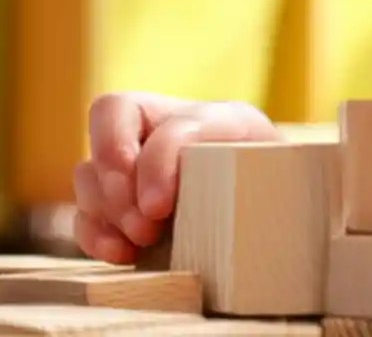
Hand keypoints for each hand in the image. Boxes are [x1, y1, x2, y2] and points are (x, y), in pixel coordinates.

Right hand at [73, 93, 280, 263]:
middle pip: (111, 118)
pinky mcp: (119, 203)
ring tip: (139, 240)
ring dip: (104, 207)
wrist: (278, 220)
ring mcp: (138, 162)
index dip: (159, 160)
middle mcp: (169, 127)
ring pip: (90, 166)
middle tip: (146, 226)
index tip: (160, 207)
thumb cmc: (284, 195)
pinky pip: (84, 210)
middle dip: (120, 178)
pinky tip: (120, 253)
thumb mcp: (286, 178)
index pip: (172, 120)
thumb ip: (275, 176)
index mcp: (217, 117)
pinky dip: (93, 232)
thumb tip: (265, 196)